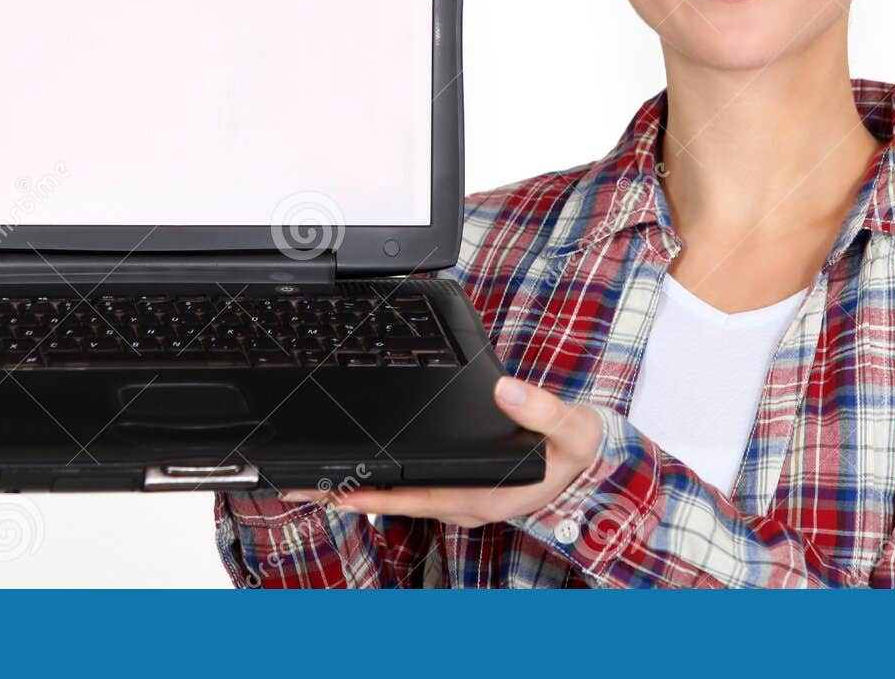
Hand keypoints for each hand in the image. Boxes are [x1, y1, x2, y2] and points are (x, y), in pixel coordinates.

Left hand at [279, 375, 603, 527]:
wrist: (596, 466)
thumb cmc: (580, 452)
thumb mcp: (572, 428)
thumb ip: (541, 409)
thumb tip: (505, 390)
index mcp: (484, 494)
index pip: (416, 496)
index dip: (372, 492)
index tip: (333, 487)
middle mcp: (465, 503)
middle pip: (394, 500)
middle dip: (347, 490)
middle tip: (298, 480)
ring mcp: (461, 498)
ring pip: (399, 495)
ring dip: (359, 485)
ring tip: (315, 474)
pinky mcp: (461, 486)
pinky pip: (412, 486)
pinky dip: (382, 479)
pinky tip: (361, 467)